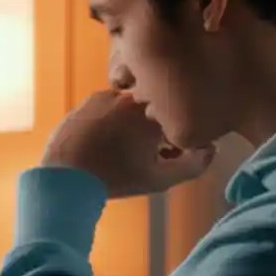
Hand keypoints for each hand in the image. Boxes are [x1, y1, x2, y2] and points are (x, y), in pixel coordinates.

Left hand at [41, 90, 215, 197]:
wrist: (65, 175)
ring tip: (123, 150)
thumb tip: (210, 148)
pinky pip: (111, 108)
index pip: (179, 120)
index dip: (177, 141)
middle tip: (144, 155)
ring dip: (134, 124)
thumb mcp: (160, 179)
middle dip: (156, 132)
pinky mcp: (88, 101)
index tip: (167, 156)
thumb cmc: (115, 179)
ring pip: (133, 108)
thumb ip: (194, 164)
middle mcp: (132, 97)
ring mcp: (108, 96)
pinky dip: (113, 121)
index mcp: (153, 113)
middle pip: (157, 112)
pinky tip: (105, 143)